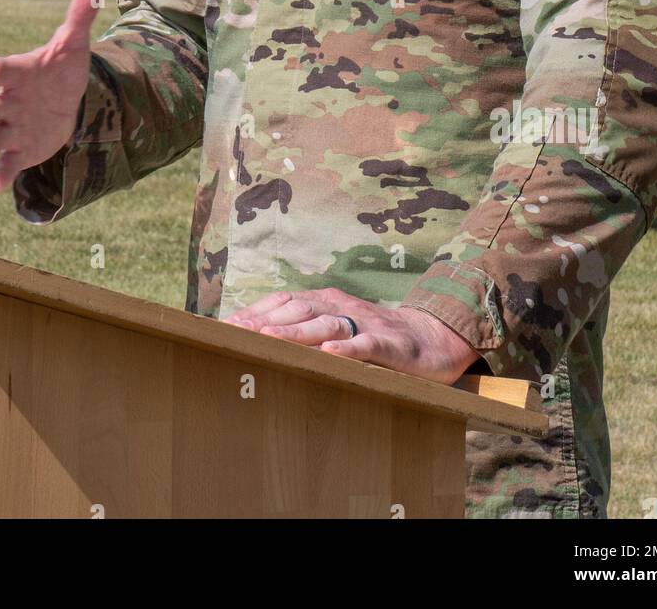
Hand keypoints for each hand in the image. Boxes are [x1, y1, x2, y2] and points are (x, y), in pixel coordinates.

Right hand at [0, 0, 102, 194]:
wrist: (63, 101)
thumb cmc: (60, 69)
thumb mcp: (72, 44)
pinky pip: (6, 165)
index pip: (3, 69)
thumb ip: (80, 16)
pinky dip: (0, 175)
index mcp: (18, 74)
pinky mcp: (19, 151)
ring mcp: (10, 128)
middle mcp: (7, 102)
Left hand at [221, 286, 480, 383]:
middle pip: (298, 310)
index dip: (254, 312)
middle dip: (264, 321)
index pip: (284, 303)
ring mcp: (366, 323)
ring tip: (268, 339)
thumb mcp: (340, 328)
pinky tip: (329, 354)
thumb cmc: (377, 337)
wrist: (432, 339)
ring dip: (296, 332)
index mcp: (326, 302)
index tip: (224, 325)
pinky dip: (347, 348)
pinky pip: (366, 345)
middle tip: (233, 333)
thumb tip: (260, 338)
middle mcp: (342, 307)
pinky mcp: (389, 344)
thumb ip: (307, 329)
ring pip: (326, 325)